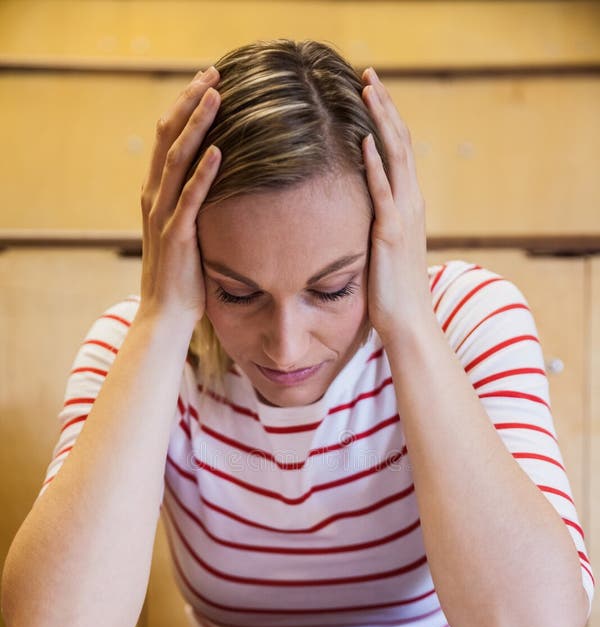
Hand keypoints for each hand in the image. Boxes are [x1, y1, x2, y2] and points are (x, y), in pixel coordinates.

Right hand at [140, 67, 221, 321]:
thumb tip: (226, 184)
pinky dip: (203, 173)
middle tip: (213, 73)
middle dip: (190, 103)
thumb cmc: (182, 277)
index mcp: (156, 194)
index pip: (167, 139)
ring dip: (197, 125)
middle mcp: (154, 198)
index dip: (185, 107)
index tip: (208, 81)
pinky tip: (219, 151)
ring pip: (176, 160)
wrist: (166, 315)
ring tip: (216, 95)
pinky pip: (190, 199)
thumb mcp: (188, 231)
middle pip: (168, 138)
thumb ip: (196, 205)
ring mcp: (163, 217)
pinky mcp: (177, 238)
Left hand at [361, 68, 431, 347]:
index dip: (386, 120)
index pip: (399, 152)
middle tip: (368, 74)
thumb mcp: (383, 251)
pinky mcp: (391, 234)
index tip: (370, 93)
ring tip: (367, 88)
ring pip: (395, 157)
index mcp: (408, 206)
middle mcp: (411, 204)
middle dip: (384, 107)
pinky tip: (365, 139)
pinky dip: (376, 163)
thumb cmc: (393, 293)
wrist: (409, 324)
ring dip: (381, 121)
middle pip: (400, 143)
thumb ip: (375, 226)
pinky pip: (383, 191)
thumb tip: (356, 215)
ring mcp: (403, 217)